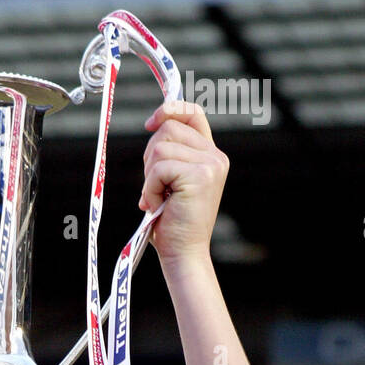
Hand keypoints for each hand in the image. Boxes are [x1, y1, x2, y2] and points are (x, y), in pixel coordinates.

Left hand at [138, 100, 227, 269]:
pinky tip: (157, 205)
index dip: (170, 110)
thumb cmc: (172, 223)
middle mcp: (215, 156)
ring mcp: (210, 165)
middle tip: (155, 187)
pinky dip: (149, 188)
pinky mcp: (200, 176)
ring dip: (149, 176)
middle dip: (150, 157)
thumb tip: (154, 125)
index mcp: (211, 156)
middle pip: (168, 129)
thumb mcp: (171, 182)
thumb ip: (170, 155)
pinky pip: (159, 167)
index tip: (150, 123)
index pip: (192, 113)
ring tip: (157, 199)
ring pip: (161, 147)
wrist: (183, 254)